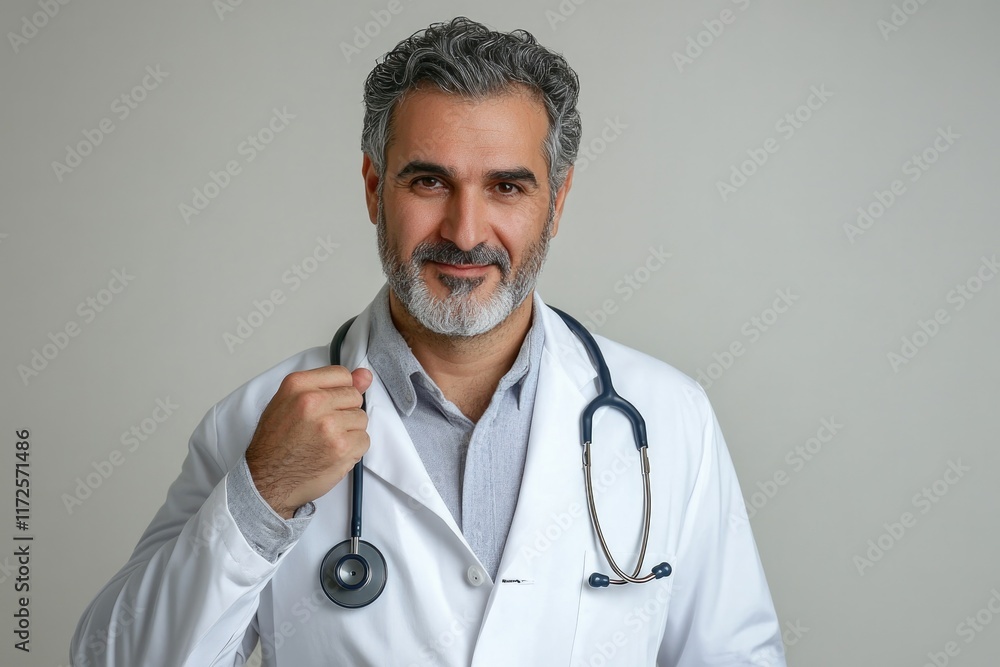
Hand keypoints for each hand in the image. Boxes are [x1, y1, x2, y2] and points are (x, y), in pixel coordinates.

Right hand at [245, 366, 372, 518]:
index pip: (342, 374)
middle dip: (344, 413)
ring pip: (361, 419)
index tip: (328, 405)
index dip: (339, 391)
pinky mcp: (341, 447)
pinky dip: (353, 450)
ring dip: (349, 432)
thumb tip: (365, 375)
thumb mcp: (291, 403)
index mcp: (298, 385)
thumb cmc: (275, 443)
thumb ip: (329, 386)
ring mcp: (329, 425)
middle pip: (354, 397)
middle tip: (322, 428)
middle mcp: (313, 401)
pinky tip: (332, 454)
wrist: (266, 480)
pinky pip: (364, 440)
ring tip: (325, 442)